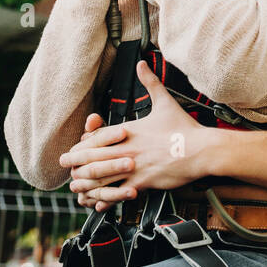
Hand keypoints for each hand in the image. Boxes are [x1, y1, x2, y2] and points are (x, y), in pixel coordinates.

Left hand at [61, 60, 211, 207]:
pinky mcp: (143, 182)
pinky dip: (107, 198)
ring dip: (86, 182)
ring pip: (102, 177)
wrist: (202, 150)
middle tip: (64, 165)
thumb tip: (142, 63)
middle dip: (76, 162)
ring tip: (76, 187)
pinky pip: (119, 192)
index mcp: (129, 130)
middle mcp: (127, 149)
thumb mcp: (165, 102)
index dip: (84, 143)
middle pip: (93, 157)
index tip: (76, 148)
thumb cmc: (185, 128)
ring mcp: (134, 167)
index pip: (97, 137)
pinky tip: (99, 203)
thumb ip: (150, 82)